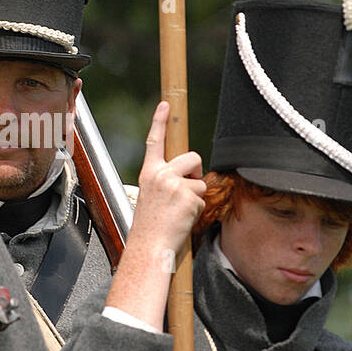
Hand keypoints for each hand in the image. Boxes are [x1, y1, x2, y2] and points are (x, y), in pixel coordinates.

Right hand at [106, 101, 206, 326]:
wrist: (150, 247)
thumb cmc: (150, 227)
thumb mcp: (151, 197)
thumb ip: (166, 181)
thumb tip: (187, 175)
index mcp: (148, 173)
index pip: (155, 141)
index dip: (160, 121)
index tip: (165, 104)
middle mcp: (160, 174)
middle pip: (192, 157)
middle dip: (196, 172)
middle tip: (186, 192)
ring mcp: (175, 184)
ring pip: (200, 179)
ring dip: (196, 195)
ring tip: (180, 211)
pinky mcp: (188, 196)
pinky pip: (202, 197)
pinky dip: (197, 209)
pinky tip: (183, 218)